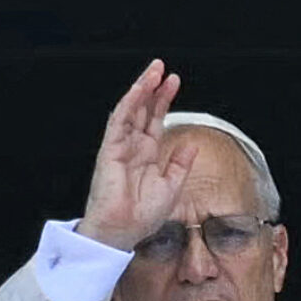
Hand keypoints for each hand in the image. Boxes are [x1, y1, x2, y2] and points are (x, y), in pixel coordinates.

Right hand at [78, 59, 194, 250]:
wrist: (123, 232)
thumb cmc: (142, 217)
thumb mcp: (172, 187)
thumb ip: (181, 164)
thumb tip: (191, 145)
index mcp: (147, 155)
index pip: (156, 120)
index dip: (164, 100)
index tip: (174, 81)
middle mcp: (133, 147)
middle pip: (143, 110)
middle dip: (153, 88)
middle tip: (162, 68)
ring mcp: (120, 147)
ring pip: (131, 110)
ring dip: (141, 89)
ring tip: (153, 71)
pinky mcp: (109, 150)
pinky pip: (119, 121)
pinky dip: (129, 103)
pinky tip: (138, 89)